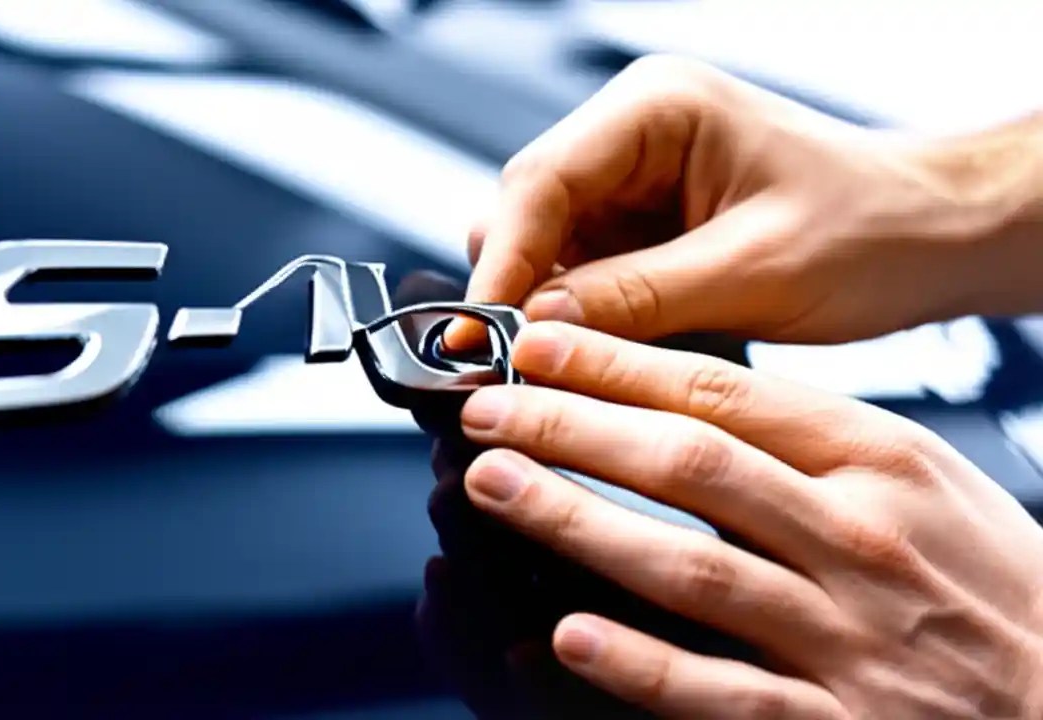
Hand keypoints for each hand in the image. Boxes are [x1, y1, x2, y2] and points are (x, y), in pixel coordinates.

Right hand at [448, 55, 1042, 348]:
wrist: (929, 240)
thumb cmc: (872, 232)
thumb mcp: (750, 272)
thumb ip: (633, 298)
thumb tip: (532, 330)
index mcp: (660, 109)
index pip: (543, 181)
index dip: (500, 262)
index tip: (475, 333)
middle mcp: (634, 135)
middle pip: (528, 211)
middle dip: (513, 288)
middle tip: (503, 364)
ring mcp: (633, 181)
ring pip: (544, 247)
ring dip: (543, 308)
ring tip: (553, 369)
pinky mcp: (641, 227)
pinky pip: (579, 273)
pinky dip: (576, 318)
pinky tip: (587, 356)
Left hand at [457, 321, 1042, 718]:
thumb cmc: (995, 587)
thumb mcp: (925, 484)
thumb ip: (816, 444)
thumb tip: (691, 401)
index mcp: (881, 461)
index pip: (725, 394)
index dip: (616, 367)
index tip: (540, 347)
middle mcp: (861, 538)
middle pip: (689, 464)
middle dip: (572, 429)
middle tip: (490, 408)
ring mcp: (850, 636)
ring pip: (690, 567)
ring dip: (578, 523)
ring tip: (496, 487)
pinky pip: (722, 691)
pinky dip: (640, 663)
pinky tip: (570, 635)